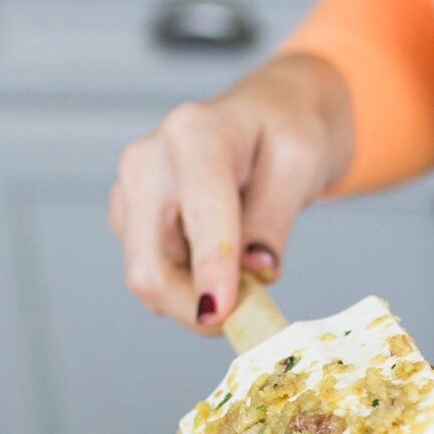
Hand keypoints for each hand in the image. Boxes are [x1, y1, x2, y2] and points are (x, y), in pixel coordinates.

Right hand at [109, 54, 351, 331]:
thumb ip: (275, 218)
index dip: (210, 274)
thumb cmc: (289, 131)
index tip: (221, 316)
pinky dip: (188, 287)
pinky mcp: (131, 215)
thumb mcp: (302, 164)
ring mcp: (132, 189)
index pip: (199, 218)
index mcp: (195, 136)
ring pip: (148, 277)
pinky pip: (154, 272)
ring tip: (245, 284)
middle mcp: (149, 160)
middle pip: (150, 264)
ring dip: (195, 300)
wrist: (271, 113)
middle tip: (249, 320)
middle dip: (196, 306)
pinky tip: (220, 269)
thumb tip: (256, 270)